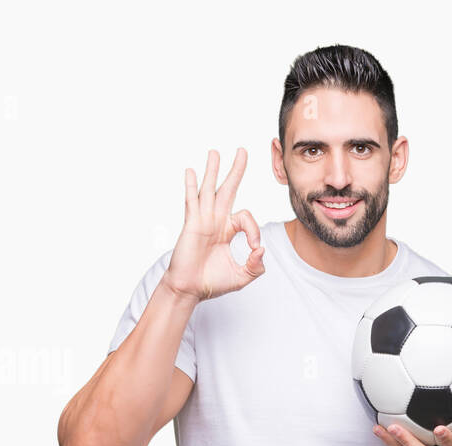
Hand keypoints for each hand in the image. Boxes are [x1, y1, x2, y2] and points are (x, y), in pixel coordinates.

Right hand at [162, 148, 264, 302]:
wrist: (190, 290)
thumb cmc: (212, 282)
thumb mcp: (242, 276)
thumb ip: (256, 266)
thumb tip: (261, 249)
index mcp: (228, 229)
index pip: (246, 217)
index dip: (254, 230)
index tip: (254, 247)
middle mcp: (216, 220)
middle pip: (228, 189)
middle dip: (236, 170)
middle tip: (243, 151)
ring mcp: (203, 220)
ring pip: (209, 190)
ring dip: (212, 170)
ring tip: (215, 152)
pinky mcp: (191, 225)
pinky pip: (192, 202)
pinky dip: (191, 186)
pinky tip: (191, 171)